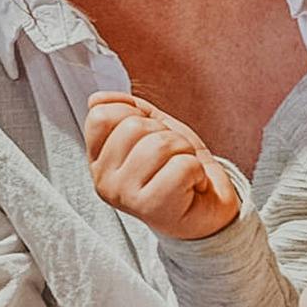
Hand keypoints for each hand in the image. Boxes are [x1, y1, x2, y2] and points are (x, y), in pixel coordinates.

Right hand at [85, 91, 239, 240]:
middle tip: (173, 160)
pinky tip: (192, 187)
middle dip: (167, 135)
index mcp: (99, 161)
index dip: (137, 115)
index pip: (101, 116)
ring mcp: (125, 197)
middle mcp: (104, 181)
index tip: (152, 137)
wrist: (210, 207)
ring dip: (184, 153)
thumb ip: (126, 110)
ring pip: (160, 144)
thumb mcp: (152, 130)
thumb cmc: (178, 168)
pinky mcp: (153, 208)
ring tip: (184, 173)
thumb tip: (97, 98)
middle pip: (134, 126)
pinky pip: (182, 166)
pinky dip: (197, 171)